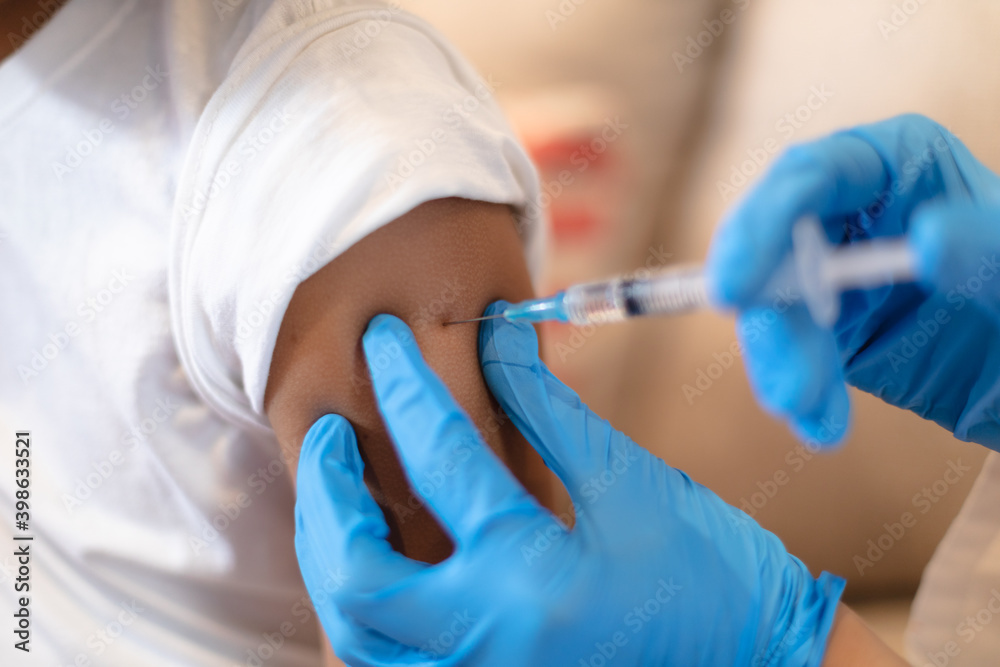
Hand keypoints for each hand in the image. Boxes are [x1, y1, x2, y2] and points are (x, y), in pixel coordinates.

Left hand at [294, 304, 843, 665]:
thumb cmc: (713, 577)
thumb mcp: (629, 482)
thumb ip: (549, 411)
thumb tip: (498, 336)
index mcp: (534, 577)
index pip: (442, 461)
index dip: (406, 384)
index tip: (384, 340)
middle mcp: (489, 644)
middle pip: (355, 571)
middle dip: (325, 491)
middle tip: (328, 432)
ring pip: (354, 633)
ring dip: (331, 554)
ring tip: (338, 493)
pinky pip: (386, 661)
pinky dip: (363, 610)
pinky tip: (373, 560)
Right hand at [706, 114, 999, 447]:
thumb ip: (981, 245)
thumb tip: (926, 238)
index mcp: (895, 165)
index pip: (811, 177)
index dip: (763, 222)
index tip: (735, 283)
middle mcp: (854, 215)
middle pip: (777, 249)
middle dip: (768, 313)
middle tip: (773, 369)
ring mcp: (840, 277)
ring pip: (780, 312)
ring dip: (782, 362)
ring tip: (802, 408)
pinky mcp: (839, 335)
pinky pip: (802, 358)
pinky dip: (807, 394)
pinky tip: (823, 424)